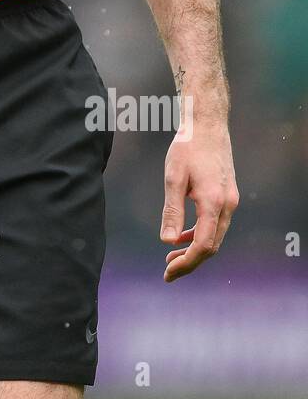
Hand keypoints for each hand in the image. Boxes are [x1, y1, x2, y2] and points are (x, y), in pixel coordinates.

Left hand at [160, 120, 238, 281]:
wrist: (207, 125)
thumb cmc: (187, 148)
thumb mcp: (173, 178)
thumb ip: (172, 210)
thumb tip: (168, 241)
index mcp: (213, 202)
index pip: (203, 245)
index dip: (187, 263)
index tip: (169, 273)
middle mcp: (227, 205)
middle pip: (212, 246)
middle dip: (190, 261)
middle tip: (167, 272)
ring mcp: (230, 201)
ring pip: (215, 237)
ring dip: (195, 249)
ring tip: (172, 257)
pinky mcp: (227, 196)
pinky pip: (215, 224)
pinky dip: (200, 234)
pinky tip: (183, 236)